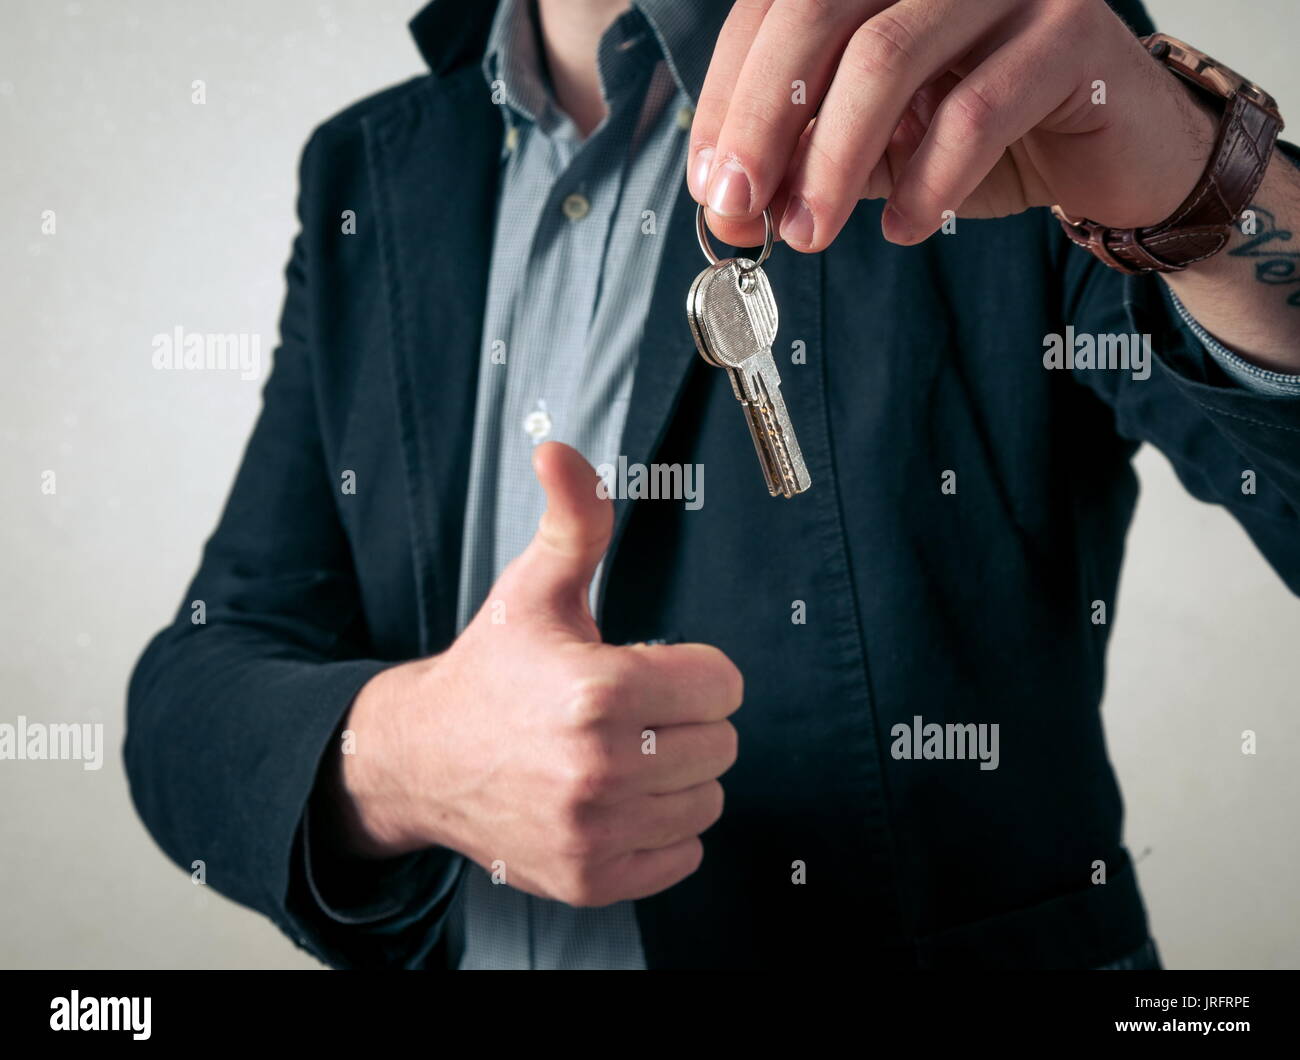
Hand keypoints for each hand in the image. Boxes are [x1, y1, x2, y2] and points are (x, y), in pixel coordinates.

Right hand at [329, 442, 742, 906]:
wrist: (424, 760)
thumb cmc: (492, 670)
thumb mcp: (534, 589)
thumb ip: (573, 520)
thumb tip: (560, 450)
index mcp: (598, 691)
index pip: (724, 684)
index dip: (693, 669)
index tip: (650, 667)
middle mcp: (599, 770)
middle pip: (722, 744)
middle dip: (686, 721)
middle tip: (630, 712)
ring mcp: (595, 832)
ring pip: (708, 801)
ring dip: (677, 776)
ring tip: (622, 753)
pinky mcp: (591, 879)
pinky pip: (684, 857)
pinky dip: (663, 831)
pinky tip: (617, 800)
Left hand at [689, 0, 1218, 251]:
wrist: (1114, 151)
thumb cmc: (985, 137)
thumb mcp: (874, 147)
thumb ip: (806, 160)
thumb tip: (729, 204)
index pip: (775, 9)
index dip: (727, 96)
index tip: (710, 183)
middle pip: (814, 14)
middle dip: (763, 123)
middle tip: (740, 210)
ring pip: (886, 56)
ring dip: (832, 160)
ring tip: (809, 234)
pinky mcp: (1071, 30)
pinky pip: (975, 111)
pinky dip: (925, 181)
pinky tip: (904, 226)